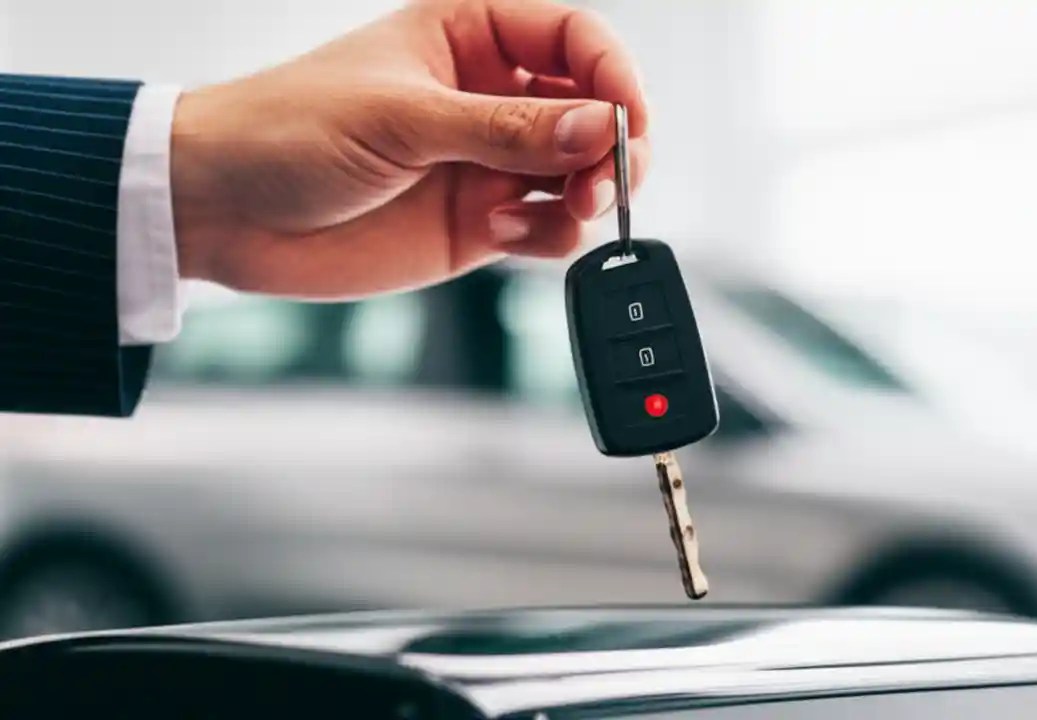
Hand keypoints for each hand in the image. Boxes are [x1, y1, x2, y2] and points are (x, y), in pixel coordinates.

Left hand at [171, 0, 648, 297]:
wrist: (224, 212)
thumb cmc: (287, 130)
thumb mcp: (402, 117)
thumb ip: (507, 128)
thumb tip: (599, 127)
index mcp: (471, 36)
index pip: (575, 39)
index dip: (614, 75)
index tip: (628, 119)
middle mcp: (490, 99)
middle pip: (592, 111)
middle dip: (612, 145)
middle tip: (605, 180)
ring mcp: (488, 164)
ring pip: (580, 175)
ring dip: (591, 196)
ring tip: (569, 210)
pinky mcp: (479, 224)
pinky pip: (549, 230)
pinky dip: (552, 237)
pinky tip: (505, 235)